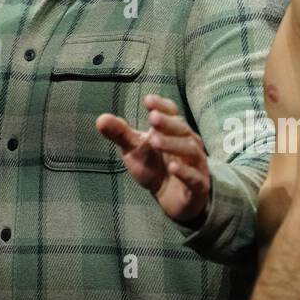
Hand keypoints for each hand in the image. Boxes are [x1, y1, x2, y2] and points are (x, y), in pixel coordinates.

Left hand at [96, 94, 210, 225]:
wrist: (170, 198)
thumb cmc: (153, 166)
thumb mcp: (133, 148)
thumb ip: (120, 134)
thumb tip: (101, 119)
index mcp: (173, 130)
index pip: (172, 113)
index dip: (162, 106)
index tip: (148, 100)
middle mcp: (188, 143)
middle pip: (182, 129)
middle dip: (167, 123)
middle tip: (152, 118)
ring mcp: (195, 165)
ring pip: (189, 150)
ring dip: (173, 144)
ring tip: (155, 141)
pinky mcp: (198, 187)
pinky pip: (195, 178)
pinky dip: (185, 172)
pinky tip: (173, 168)